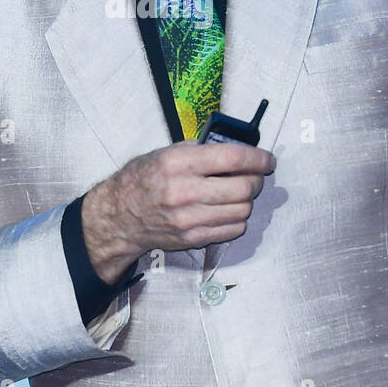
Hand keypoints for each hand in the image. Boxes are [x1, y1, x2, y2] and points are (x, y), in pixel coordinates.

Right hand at [79, 139, 275, 283]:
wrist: (120, 216)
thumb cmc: (142, 180)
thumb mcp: (165, 153)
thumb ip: (200, 150)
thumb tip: (237, 149)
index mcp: (179, 163)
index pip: (234, 157)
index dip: (259, 157)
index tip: (267, 159)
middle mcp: (185, 191)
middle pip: (244, 187)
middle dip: (257, 179)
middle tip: (255, 175)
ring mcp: (190, 218)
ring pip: (243, 210)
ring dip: (248, 200)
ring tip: (239, 193)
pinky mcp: (193, 238)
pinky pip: (233, 229)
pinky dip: (239, 218)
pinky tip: (228, 209)